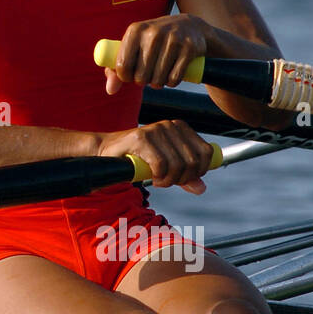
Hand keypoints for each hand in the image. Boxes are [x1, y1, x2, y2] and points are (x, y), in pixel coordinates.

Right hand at [96, 119, 210, 193]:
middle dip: (181, 178)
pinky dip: (158, 177)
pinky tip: (151, 177)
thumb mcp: (167, 168)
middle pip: (192, 161)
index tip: (184, 178)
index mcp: (180, 128)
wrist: (107, 151)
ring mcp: (156, 129)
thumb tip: (202, 188)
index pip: (205, 153)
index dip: (198, 171)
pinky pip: (160, 165)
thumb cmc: (138, 158)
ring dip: (168, 180)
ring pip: (177, 165)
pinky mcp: (141, 137)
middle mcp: (170, 125)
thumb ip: (185, 176)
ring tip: (158, 180)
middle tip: (167, 181)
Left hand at [105, 15, 209, 94]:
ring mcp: (172, 40)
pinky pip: (175, 78)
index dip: (125, 77)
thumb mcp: (135, 45)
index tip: (130, 77)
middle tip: (147, 76)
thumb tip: (110, 90)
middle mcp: (153, 33)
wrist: (191, 27)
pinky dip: (172, 83)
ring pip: (158, 78)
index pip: (123, 64)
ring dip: (158, 83)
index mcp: (136, 30)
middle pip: (141, 75)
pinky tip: (171, 77)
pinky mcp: (189, 48)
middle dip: (143, 81)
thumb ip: (117, 67)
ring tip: (158, 76)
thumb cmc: (155, 41)